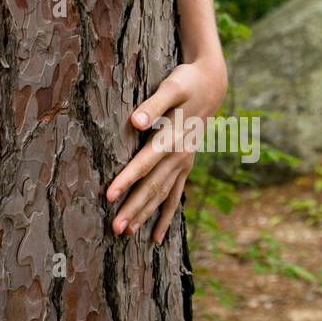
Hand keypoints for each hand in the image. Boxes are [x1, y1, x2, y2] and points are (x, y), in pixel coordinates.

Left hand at [106, 57, 227, 244]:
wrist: (212, 85)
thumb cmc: (187, 83)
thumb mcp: (171, 87)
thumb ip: (153, 106)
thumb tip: (135, 122)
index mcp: (172, 138)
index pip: (145, 163)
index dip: (127, 179)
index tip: (109, 196)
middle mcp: (179, 156)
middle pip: (153, 187)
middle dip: (134, 208)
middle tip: (115, 229)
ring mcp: (184, 163)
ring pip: (163, 195)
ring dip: (145, 215)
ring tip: (127, 234)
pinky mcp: (185, 165)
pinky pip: (175, 196)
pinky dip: (166, 216)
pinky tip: (156, 237)